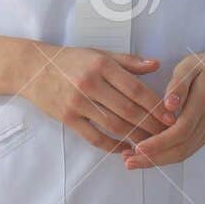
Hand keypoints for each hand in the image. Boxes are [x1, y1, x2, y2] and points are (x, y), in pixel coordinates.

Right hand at [14, 44, 171, 151]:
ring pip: (114, 126)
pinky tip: (124, 149)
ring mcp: (78, 102)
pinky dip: (111, 146)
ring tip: (150, 145)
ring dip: (135, 137)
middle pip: (128, 110)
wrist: (34, 68)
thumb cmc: (71, 60)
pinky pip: (94, 137)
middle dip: (150, 125)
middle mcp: (91, 84)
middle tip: (166, 135)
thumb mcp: (100, 54)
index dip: (155, 105)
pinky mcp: (68, 118)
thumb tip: (157, 64)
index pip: (136, 89)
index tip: (170, 116)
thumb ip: (129, 62)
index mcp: (102, 65)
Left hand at [123, 49, 204, 168]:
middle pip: (181, 148)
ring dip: (158, 161)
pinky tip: (149, 155)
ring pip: (183, 153)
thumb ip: (178, 86)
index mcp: (204, 102)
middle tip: (129, 162)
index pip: (181, 130)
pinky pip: (186, 150)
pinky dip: (166, 156)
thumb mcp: (188, 67)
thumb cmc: (203, 67)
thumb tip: (168, 105)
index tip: (138, 148)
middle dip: (154, 158)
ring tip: (133, 161)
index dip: (159, 142)